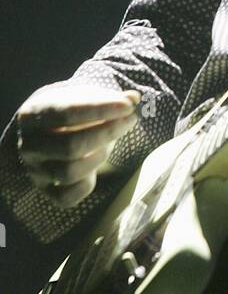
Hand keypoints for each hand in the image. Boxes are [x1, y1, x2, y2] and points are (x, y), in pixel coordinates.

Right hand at [14, 82, 141, 207]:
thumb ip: (109, 97)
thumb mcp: (85, 96)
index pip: (67, 113)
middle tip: (129, 121)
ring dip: (100, 156)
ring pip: (69, 172)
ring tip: (111, 141)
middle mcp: (28, 144)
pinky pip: (67, 197)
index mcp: (32, 114)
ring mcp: (34, 170)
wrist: (51, 129)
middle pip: (70, 146)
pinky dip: (87, 185)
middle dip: (107, 133)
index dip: (101, 109)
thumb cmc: (72, 109)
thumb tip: (133, 98)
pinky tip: (96, 166)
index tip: (128, 106)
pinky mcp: (45, 191)